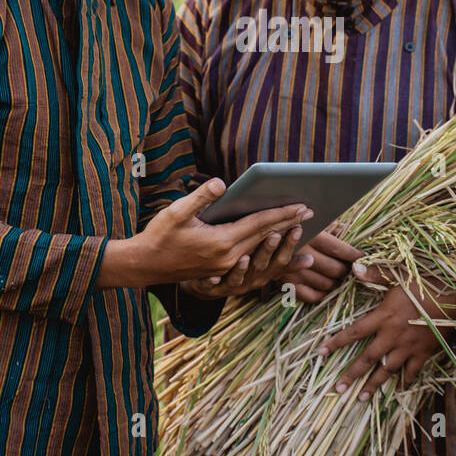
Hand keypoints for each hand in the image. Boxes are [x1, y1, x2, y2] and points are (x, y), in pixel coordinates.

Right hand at [131, 178, 311, 284]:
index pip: (259, 225)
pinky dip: (266, 250)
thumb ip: (202, 196)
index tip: (302, 205)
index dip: (282, 214)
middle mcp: (228, 257)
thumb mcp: (177, 211)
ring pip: (260, 249)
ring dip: (281, 237)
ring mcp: (225, 268)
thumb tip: (223, 183)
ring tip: (299, 227)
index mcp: (221, 242)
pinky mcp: (221, 272)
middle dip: (289, 224)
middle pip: (265, 237)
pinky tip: (276, 246)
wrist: (145, 265)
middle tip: (311, 211)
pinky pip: (251, 260)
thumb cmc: (159, 235)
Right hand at [278, 222, 364, 303]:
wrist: (258, 240)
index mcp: (311, 236)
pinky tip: (324, 286)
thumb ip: (327, 225)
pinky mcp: (286, 285)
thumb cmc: (286, 225)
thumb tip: (344, 230)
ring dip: (336, 282)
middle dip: (347, 269)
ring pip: (327, 284)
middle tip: (350, 267)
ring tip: (338, 275)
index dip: (354, 255)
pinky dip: (322, 293)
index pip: (340, 250)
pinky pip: (312, 296)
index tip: (362, 256)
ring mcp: (294, 272)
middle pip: (336, 270)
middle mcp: (303, 255)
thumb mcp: (308, 220)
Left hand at [317, 263, 455, 400]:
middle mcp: (393, 336)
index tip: (321, 352)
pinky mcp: (424, 352)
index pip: (355, 332)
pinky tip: (399, 389)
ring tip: (361, 398)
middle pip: (368, 358)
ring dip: (374, 384)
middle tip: (338, 389)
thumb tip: (353, 267)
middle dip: (352, 374)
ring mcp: (409, 347)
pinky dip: (405, 381)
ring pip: (388, 370)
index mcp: (384, 317)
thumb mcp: (400, 275)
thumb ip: (375, 274)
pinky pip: (412, 371)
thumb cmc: (427, 283)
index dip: (337, 342)